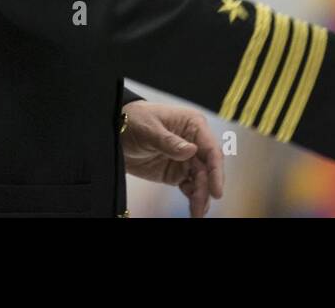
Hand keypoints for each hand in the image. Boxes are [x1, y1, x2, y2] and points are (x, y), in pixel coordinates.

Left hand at [120, 102, 224, 216]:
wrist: (117, 132)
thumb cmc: (136, 121)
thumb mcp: (150, 129)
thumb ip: (169, 142)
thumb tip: (191, 151)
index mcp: (193, 125)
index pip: (211, 149)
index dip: (216, 170)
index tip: (217, 190)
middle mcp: (195, 142)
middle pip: (208, 168)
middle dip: (208, 188)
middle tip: (203, 207)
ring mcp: (186, 159)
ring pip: (201, 180)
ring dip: (201, 196)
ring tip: (197, 214)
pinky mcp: (176, 172)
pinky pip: (190, 187)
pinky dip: (193, 198)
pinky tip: (194, 209)